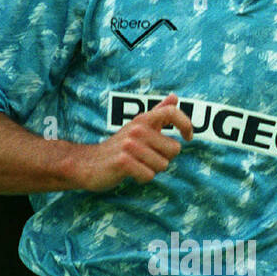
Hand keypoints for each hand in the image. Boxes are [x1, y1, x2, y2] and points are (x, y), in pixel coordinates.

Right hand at [75, 94, 192, 191]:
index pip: (172, 113)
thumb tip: (174, 97)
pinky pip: (149, 175)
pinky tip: (130, 173)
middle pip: (174, 149)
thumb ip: (157, 113)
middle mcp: (137, 129)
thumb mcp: (137, 127)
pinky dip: (142, 178)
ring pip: (162, 165)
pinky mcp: (124, 161)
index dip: (186, 124)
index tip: (188, 137)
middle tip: (146, 158)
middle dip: (164, 158)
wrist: (88, 163)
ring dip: (152, 170)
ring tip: (137, 165)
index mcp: (143, 119)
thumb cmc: (118, 147)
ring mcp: (130, 145)